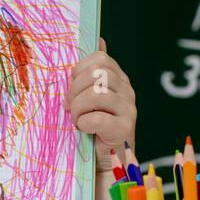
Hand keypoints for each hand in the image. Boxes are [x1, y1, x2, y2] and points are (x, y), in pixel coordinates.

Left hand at [65, 38, 136, 172]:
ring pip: (96, 94)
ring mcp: (129, 109)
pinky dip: (84, 124)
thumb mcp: (88, 96)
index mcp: (118, 79)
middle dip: (75, 91)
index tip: (72, 89)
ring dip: (78, 108)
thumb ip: (91, 72)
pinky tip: (85, 129)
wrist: (103, 160)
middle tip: (71, 108)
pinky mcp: (125, 128)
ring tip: (77, 120)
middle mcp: (127, 90)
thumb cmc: (91, 127)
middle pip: (96, 75)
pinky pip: (97, 118)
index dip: (79, 72)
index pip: (100, 60)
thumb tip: (99, 40)